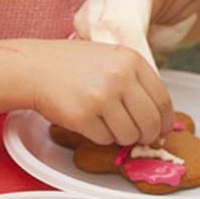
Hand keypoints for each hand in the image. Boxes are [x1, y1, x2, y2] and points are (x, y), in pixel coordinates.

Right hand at [27, 38, 172, 145]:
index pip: (163, 100)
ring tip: (104, 120)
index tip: (161, 128)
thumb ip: (134, 81)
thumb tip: (160, 117)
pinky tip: (87, 119)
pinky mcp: (84, 116)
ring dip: (119, 135)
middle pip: (151, 122)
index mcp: (130, 59)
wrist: (35, 67)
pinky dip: (98, 136)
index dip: (164, 120)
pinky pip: (105, 140)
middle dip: (146, 135)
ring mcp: (102, 97)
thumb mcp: (110, 58)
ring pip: (129, 136)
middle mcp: (119, 76)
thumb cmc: (71, 64)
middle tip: (136, 134)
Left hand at [106, 0, 199, 25]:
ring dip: (156, 18)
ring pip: (174, 12)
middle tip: (130, 19)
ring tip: (143, 14)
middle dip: (146, 16)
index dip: (140, 8)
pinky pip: (184, 14)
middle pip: (165, 3)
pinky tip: (159, 10)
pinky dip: (168, 17)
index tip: (125, 16)